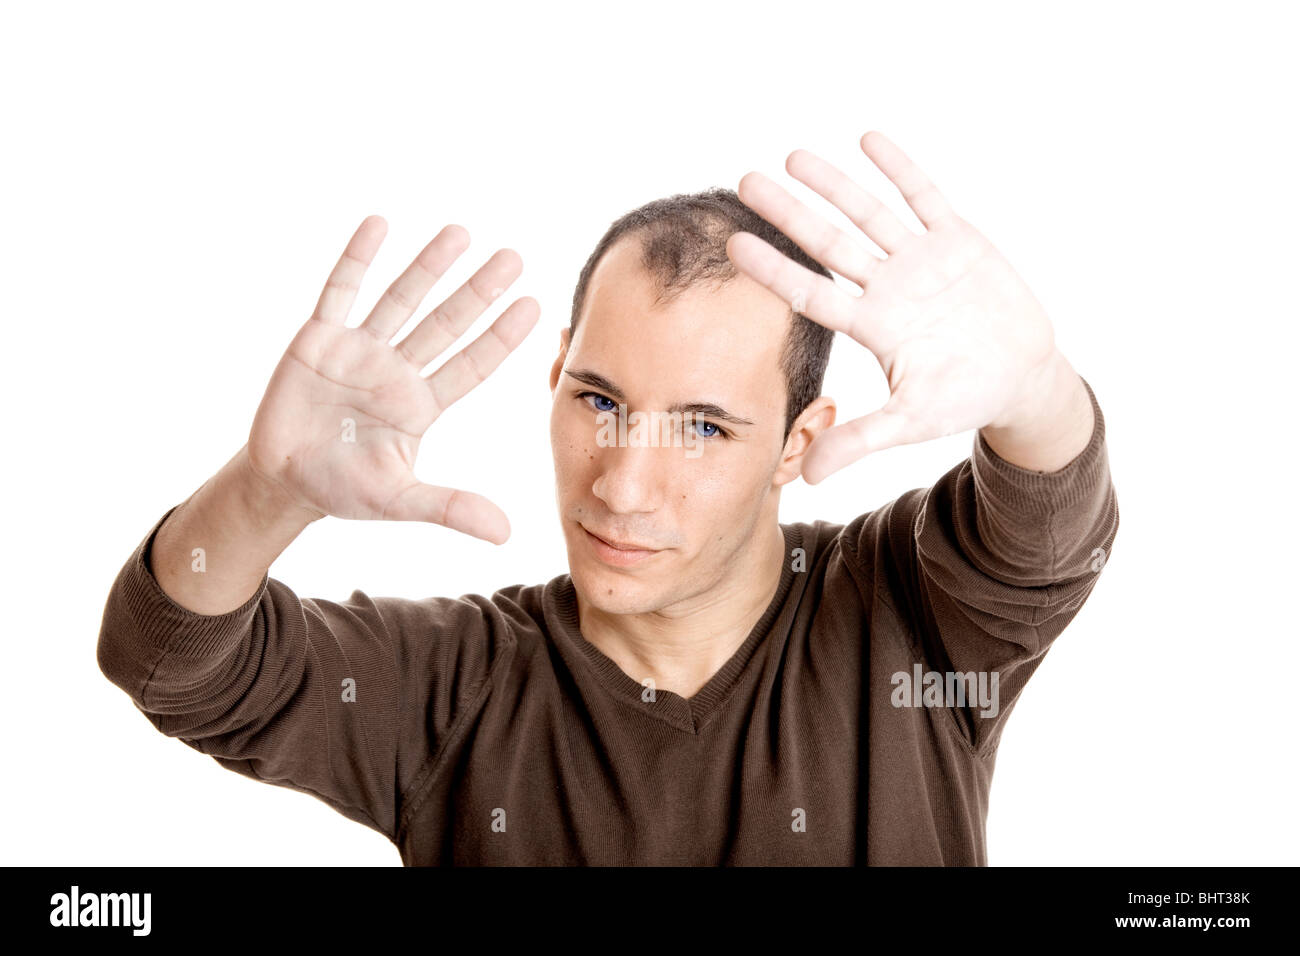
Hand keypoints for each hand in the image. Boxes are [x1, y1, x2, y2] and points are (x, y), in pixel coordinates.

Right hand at [245, 215, 538, 542]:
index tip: (535, 307)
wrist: (284, 481)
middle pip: (445, 323)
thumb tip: (506, 534)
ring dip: (428, 267)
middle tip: (513, 258)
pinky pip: (340, 292)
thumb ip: (449, 508)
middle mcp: (397, 369)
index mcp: (421, 404)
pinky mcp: (318, 340)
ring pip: (401, 299)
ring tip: (461, 232)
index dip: (500, 338)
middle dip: (477, 292)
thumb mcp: (399, 500)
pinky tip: (379, 225)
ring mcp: (359, 350)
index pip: (471, 364)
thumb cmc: (345, 487)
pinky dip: (357, 260)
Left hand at [726, 131, 1058, 483]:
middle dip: (789, 214)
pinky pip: (925, 198)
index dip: (773, 270)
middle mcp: (886, 286)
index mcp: (871, 325)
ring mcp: (920, 260)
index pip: (811, 292)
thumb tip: (808, 476)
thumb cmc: (961, 399)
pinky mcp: (958, 240)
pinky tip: (868, 138)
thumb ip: (861, 441)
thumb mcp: (910, 423)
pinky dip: (901, 169)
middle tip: (745, 181)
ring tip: (794, 156)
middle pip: (829, 243)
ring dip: (834, 185)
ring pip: (869, 214)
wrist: (1021, 376)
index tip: (731, 246)